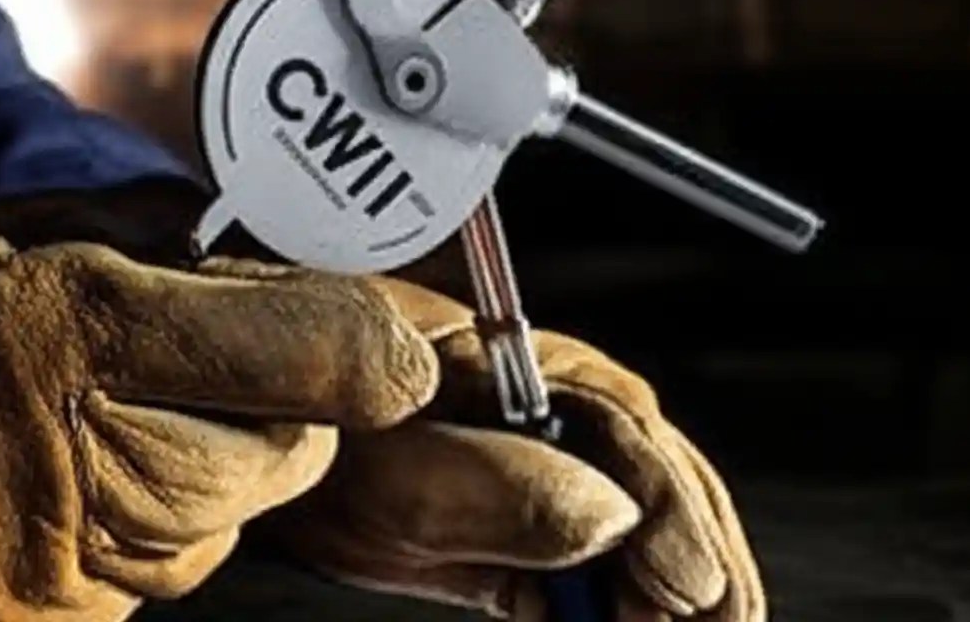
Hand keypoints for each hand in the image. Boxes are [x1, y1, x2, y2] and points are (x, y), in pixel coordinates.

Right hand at [0, 191, 439, 621]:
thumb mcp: (5, 240)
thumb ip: (153, 236)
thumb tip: (283, 260)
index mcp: (78, 330)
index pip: (323, 348)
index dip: (376, 345)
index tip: (394, 348)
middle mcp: (110, 457)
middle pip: (304, 438)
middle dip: (287, 397)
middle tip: (206, 357)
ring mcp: (110, 562)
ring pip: (253, 499)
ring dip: (228, 454)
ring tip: (118, 416)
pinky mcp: (106, 621)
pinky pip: (195, 554)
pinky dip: (177, 514)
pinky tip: (93, 480)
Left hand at [265, 277, 764, 621]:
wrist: (272, 446)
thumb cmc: (316, 433)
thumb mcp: (392, 469)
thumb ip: (497, 487)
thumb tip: (613, 516)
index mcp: (527, 371)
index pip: (630, 434)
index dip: (671, 512)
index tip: (688, 585)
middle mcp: (554, 410)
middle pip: (659, 482)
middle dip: (697, 563)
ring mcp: (548, 463)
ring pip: (641, 528)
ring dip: (672, 592)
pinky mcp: (532, 518)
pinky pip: (596, 563)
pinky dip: (619, 605)